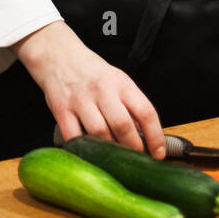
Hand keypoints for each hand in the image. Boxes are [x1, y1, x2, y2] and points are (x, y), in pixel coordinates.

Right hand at [11, 21, 166, 157]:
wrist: (59, 56)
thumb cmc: (93, 72)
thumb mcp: (117, 80)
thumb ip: (130, 105)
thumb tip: (145, 135)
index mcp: (122, 83)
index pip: (145, 111)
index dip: (155, 135)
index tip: (159, 153)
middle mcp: (103, 90)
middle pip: (123, 125)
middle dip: (133, 148)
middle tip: (136, 161)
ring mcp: (81, 100)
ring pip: (99, 134)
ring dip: (109, 152)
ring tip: (115, 160)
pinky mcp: (61, 110)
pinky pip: (74, 137)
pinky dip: (83, 150)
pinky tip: (90, 155)